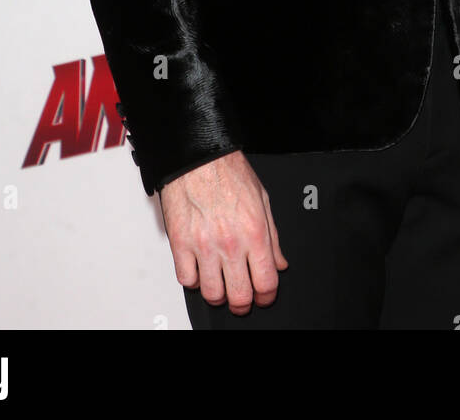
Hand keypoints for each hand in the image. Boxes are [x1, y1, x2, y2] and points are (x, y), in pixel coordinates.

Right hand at [159, 150, 287, 313]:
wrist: (198, 156)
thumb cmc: (228, 171)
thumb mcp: (262, 199)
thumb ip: (273, 237)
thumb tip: (279, 262)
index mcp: (254, 232)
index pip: (266, 282)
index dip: (267, 297)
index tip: (264, 297)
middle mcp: (230, 243)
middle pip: (239, 296)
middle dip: (243, 304)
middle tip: (242, 299)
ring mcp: (204, 245)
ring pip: (212, 294)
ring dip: (218, 294)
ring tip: (220, 285)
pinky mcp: (180, 243)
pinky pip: (186, 279)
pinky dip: (194, 280)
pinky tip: (200, 269)